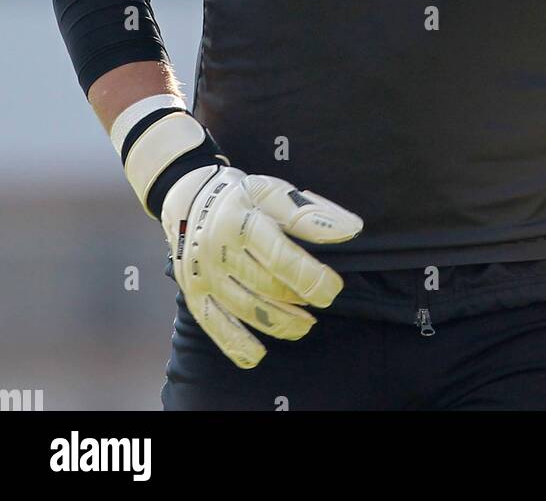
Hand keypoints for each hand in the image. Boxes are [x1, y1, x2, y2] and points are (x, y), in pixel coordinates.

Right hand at [161, 165, 363, 367]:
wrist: (191, 199)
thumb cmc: (245, 197)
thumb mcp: (275, 192)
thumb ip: (312, 213)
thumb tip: (353, 229)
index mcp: (241, 220)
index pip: (279, 257)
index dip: (310, 276)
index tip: (334, 288)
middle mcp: (217, 249)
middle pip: (265, 286)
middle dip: (300, 299)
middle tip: (324, 299)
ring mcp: (203, 275)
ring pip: (245, 310)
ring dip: (280, 323)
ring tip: (305, 325)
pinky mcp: (194, 294)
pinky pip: (214, 326)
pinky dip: (237, 345)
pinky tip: (259, 354)